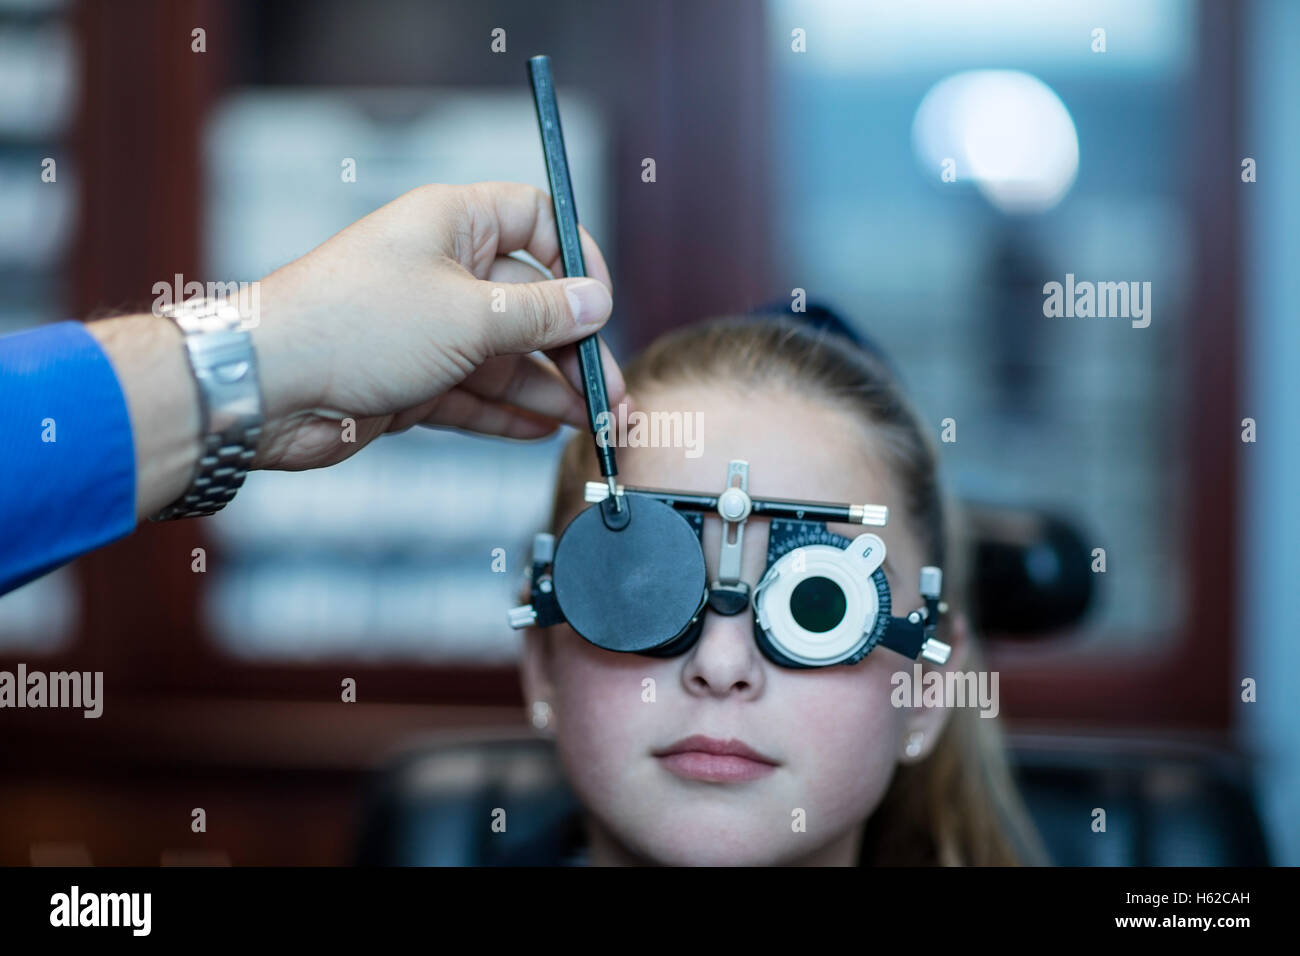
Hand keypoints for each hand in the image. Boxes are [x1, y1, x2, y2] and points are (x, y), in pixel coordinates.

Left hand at [248, 180, 626, 469]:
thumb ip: (542, 314)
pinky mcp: (412, 379)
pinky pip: (475, 393)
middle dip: (574, 348)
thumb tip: (597, 302)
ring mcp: (427, 327)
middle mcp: (442, 270)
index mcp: (453, 223)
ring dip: (551, 389)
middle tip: (610, 390)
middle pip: (531, 302)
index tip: (602, 302)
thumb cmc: (352, 325)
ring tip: (595, 421)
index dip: (576, 257)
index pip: (535, 220)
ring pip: (507, 356)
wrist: (266, 387)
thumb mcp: (469, 316)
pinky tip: (546, 429)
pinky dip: (509, 412)